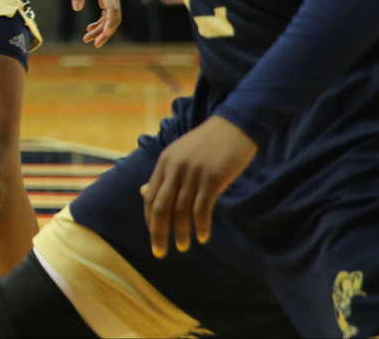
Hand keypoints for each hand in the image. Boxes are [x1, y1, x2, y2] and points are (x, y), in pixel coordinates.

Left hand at [69, 0, 121, 46]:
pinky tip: (90, 28)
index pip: (113, 10)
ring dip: (101, 29)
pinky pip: (107, 12)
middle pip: (114, 17)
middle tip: (93, 43)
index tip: (103, 35)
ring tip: (86, 38)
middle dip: (105, 32)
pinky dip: (100, 22)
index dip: (110, 24)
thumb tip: (76, 8)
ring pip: (111, 17)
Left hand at [141, 116, 256, 256]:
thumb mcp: (180, 155)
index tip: (154, 237)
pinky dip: (200, 226)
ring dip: (181, 233)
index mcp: (164, 163)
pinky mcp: (212, 178)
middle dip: (158, 232)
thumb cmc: (208, 144)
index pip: (150, 197)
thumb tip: (144, 192)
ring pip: (181, 210)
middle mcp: (174, 168)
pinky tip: (203, 237)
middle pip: (160, 207)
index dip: (150, 220)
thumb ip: (164, 175)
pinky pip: (202, 208)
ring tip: (182, 247)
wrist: (235, 125)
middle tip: (159, 252)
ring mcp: (192, 173)